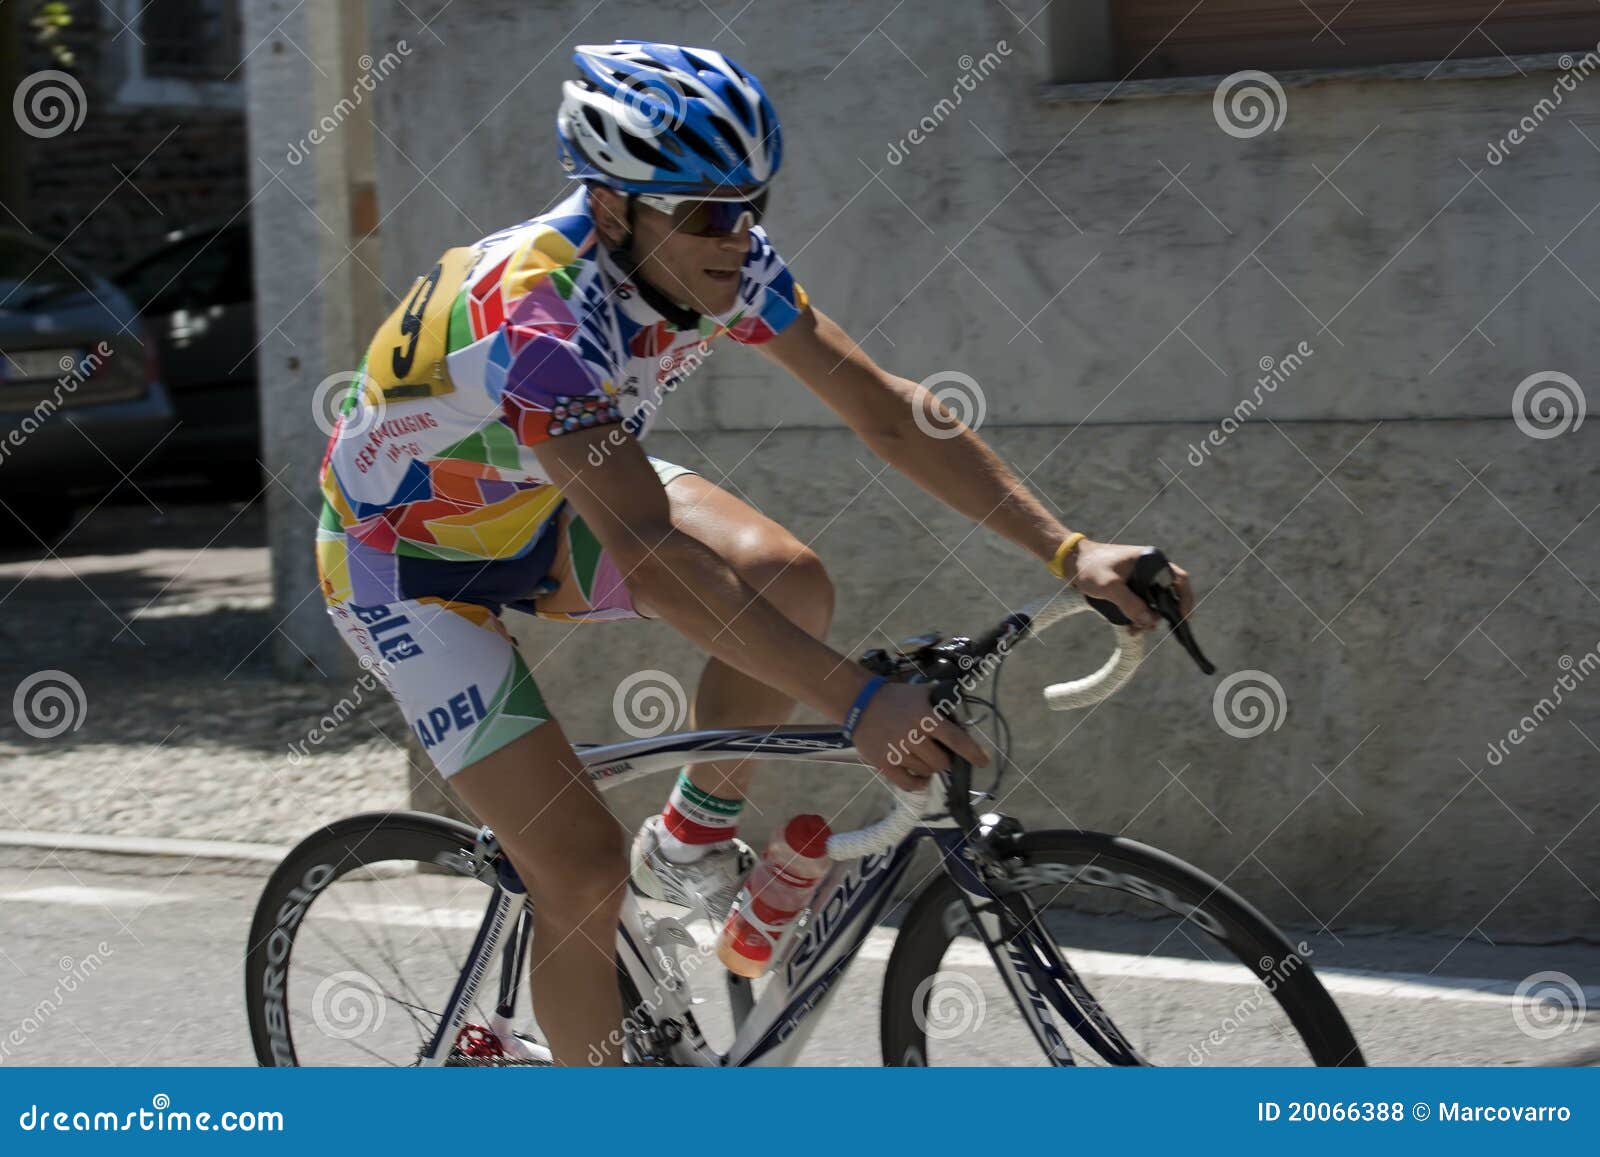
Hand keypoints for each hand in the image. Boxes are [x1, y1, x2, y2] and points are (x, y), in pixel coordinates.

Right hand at [849, 681, 989, 790]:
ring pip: (926, 772)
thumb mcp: (921, 693)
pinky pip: (908, 783)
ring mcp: (897, 751)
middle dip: (943, 760)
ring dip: (928, 768)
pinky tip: (920, 777)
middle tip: (937, 753)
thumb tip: (962, 722)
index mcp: (925, 717)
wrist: (860, 702)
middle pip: (941, 762)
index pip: (955, 739)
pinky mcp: (884, 763)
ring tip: (921, 758)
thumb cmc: (895, 697)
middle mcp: (912, 736)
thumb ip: (942, 704)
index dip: (972, 752)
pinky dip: (918, 783)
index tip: (984, 762)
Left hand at [1066, 539, 1194, 630]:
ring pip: (1154, 601)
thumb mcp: (1109, 587)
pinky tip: (1131, 626)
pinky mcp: (1131, 585)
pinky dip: (1140, 615)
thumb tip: (1149, 622)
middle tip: (1149, 628)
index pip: (1179, 580)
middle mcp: (1150, 567)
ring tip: (1135, 630)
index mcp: (1150, 560)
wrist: (1071, 561)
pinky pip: (1142, 602)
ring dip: (1148, 617)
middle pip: (1167, 594)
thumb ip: (1129, 604)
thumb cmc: (1090, 567)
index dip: (1185, 600)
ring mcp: (1141, 577)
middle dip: (1161, 614)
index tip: (1184, 619)